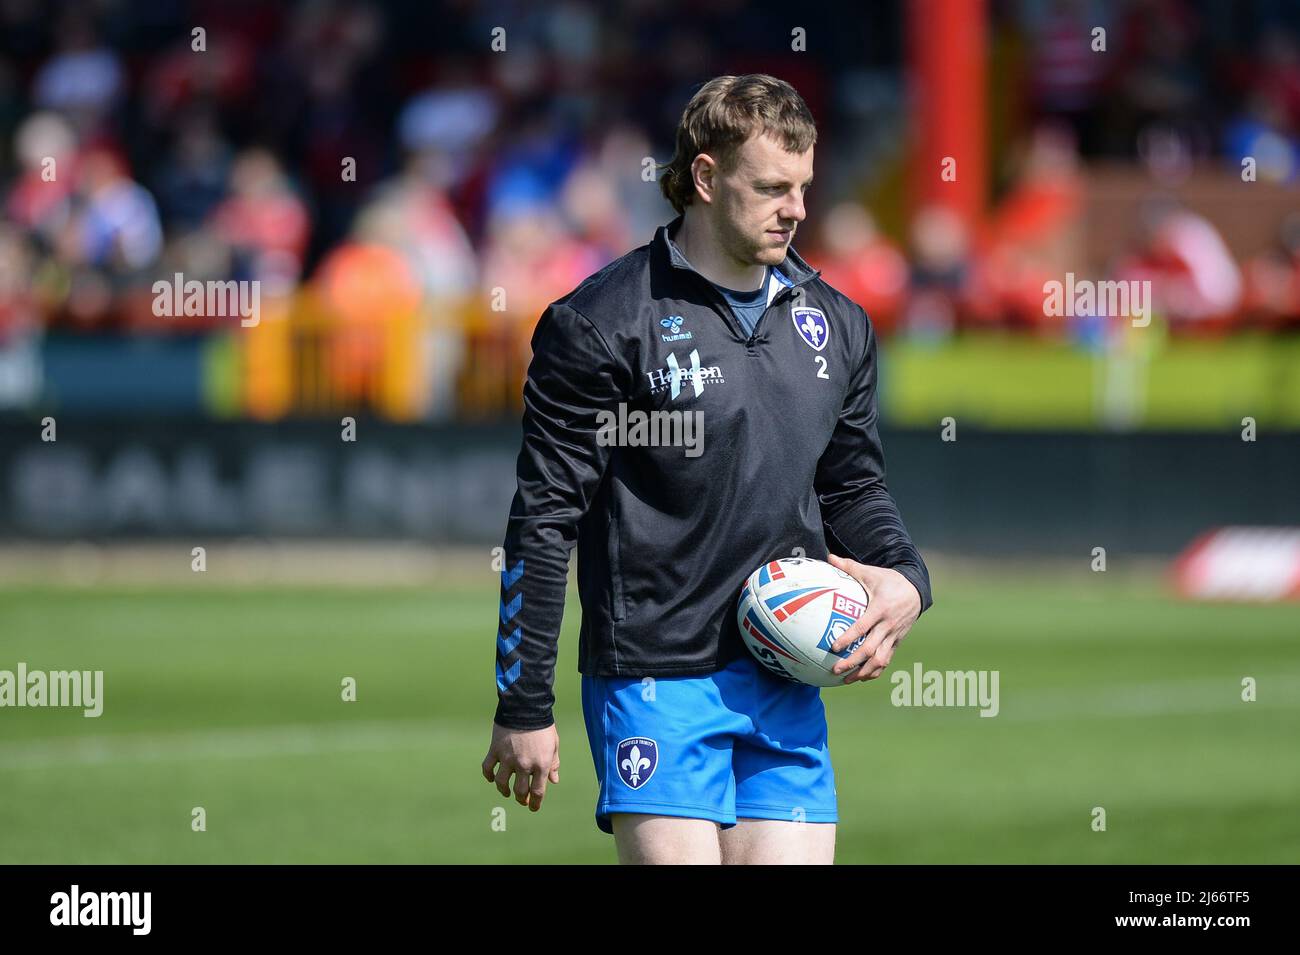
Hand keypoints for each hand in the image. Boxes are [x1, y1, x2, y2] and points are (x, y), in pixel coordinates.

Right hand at [482, 722, 560, 811]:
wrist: (526, 706)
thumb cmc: (543, 726)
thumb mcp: (553, 744)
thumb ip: (553, 763)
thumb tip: (554, 780)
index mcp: (541, 764)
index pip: (537, 792)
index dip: (535, 803)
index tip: (533, 807)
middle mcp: (524, 764)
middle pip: (519, 791)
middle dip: (521, 799)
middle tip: (521, 799)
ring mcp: (508, 758)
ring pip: (501, 783)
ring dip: (503, 790)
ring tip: (506, 791)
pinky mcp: (495, 750)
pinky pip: (487, 768)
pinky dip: (488, 775)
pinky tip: (491, 778)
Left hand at [825, 554, 921, 684]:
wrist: (916, 589)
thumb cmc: (888, 580)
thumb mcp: (870, 572)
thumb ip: (848, 566)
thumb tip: (828, 556)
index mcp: (880, 608)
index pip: (863, 627)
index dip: (848, 638)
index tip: (834, 647)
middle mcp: (888, 625)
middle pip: (870, 649)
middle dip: (853, 662)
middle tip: (835, 669)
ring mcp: (894, 635)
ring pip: (880, 659)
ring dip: (863, 672)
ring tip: (846, 680)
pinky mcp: (898, 641)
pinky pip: (887, 659)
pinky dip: (875, 670)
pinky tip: (861, 678)